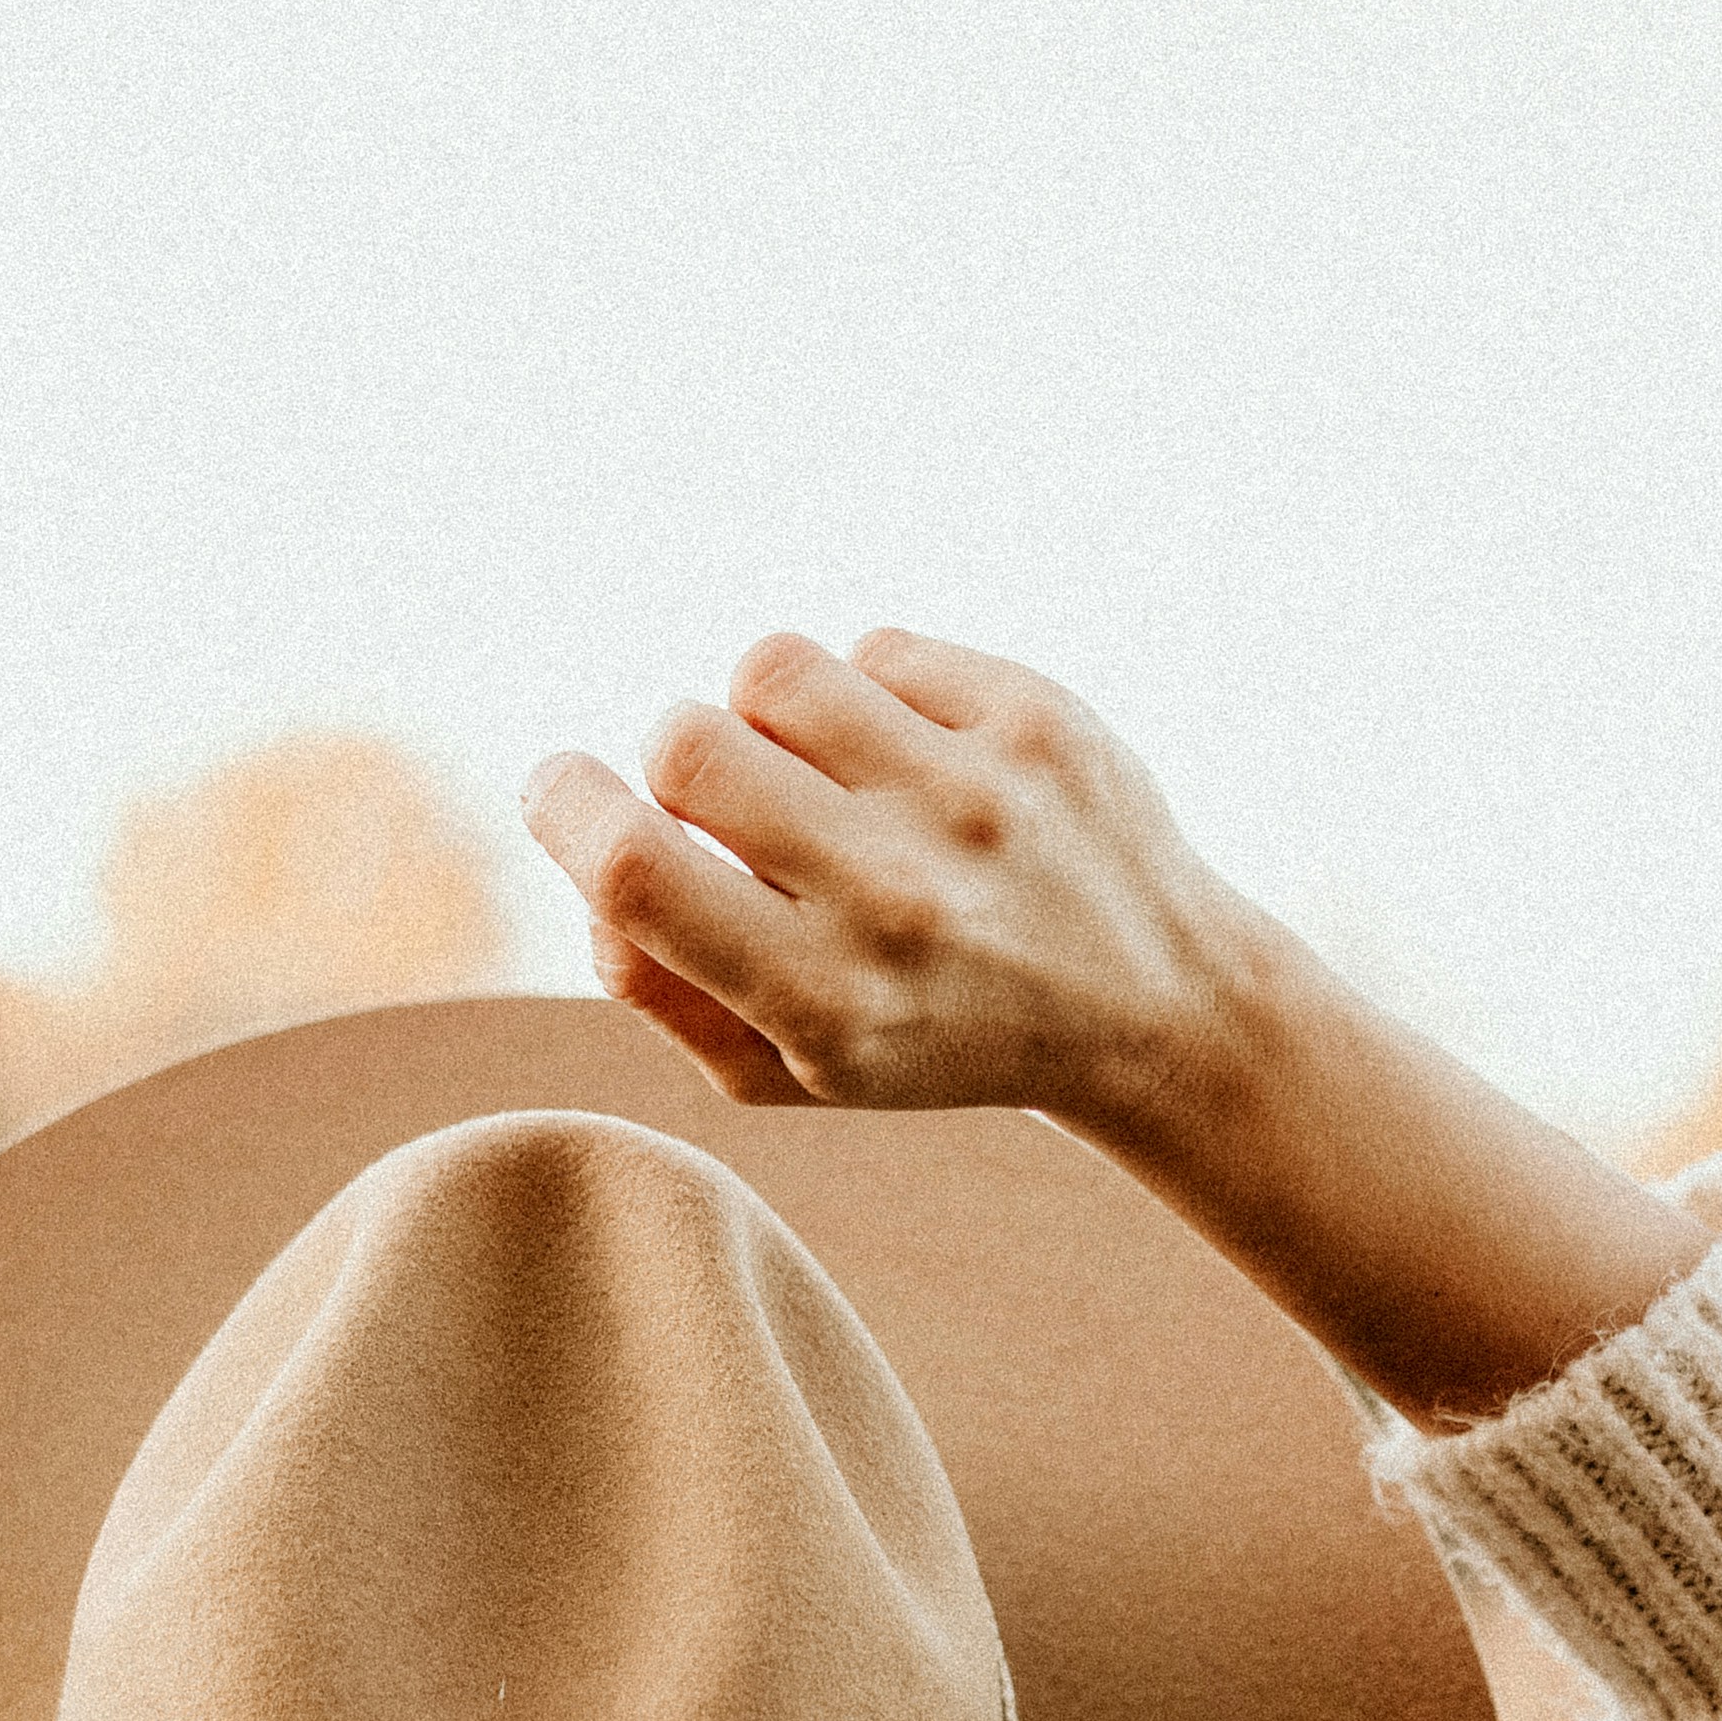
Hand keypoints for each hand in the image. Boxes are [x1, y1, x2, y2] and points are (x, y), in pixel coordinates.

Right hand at [524, 626, 1713, 1422]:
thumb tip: (592, 863)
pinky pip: (878, 647)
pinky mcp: (1036, 721)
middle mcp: (900, 898)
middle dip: (673, 757)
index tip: (562, 788)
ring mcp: (975, 797)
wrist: (1159, 1010)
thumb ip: (661, 989)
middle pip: (688, 744)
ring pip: (774, 667)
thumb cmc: (938, 1038)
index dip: (564, 808)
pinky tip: (914, 753)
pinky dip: (869, 691)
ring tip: (817, 762)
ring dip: (766, 709)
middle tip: (724, 794)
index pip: (634, 872)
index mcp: (825, 1001)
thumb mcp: (792, 1073)